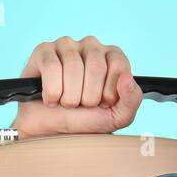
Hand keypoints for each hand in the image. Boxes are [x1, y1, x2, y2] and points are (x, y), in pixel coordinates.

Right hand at [10, 35, 142, 138]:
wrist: (53, 130)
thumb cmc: (86, 119)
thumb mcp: (118, 116)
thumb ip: (132, 99)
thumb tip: (127, 79)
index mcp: (112, 57)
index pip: (118, 64)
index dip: (109, 90)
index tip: (103, 102)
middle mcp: (91, 46)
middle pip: (96, 66)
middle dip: (89, 96)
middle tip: (83, 104)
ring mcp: (67, 46)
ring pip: (73, 67)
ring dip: (69, 96)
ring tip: (67, 102)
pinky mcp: (44, 51)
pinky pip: (51, 68)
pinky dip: (52, 92)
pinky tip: (51, 98)